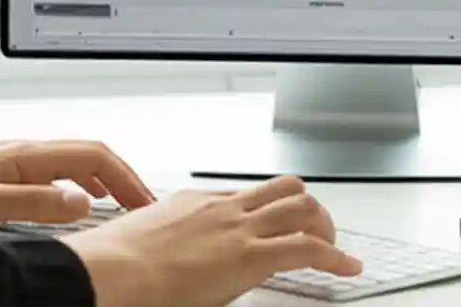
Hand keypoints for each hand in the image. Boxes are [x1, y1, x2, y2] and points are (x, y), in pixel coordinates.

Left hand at [0, 140, 153, 227]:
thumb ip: (34, 202)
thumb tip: (82, 201)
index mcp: (26, 155)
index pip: (95, 156)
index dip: (127, 179)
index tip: (144, 204)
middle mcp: (24, 152)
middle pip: (91, 155)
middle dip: (124, 178)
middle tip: (143, 206)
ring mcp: (13, 160)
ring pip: (74, 162)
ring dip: (104, 180)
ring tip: (120, 206)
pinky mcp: (1, 172)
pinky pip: (55, 172)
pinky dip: (79, 184)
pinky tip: (73, 203)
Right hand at [57, 175, 360, 306]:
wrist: (112, 270)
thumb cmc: (115, 262)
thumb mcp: (143, 240)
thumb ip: (163, 241)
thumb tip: (161, 259)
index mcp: (195, 202)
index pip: (247, 196)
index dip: (269, 212)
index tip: (273, 226)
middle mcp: (223, 207)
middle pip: (284, 189)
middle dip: (307, 208)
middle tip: (315, 232)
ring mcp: (239, 228)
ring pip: (302, 206)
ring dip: (323, 226)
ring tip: (333, 249)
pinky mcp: (250, 255)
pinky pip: (307, 248)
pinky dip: (335, 256)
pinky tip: (348, 267)